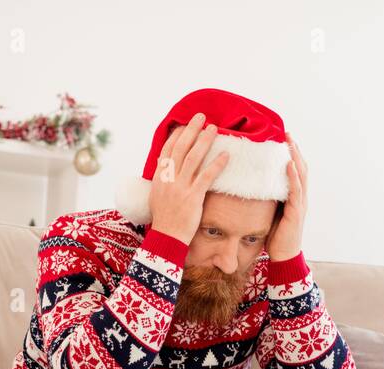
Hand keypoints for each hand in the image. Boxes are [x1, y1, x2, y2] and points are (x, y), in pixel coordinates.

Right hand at [149, 112, 230, 245]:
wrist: (166, 238)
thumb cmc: (164, 219)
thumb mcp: (157, 196)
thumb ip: (162, 179)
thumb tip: (165, 165)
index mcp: (159, 178)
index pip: (167, 150)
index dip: (177, 135)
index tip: (185, 124)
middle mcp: (168, 179)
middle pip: (180, 148)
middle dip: (191, 130)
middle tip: (201, 116)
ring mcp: (180, 188)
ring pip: (193, 158)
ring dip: (204, 140)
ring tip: (214, 128)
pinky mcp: (192, 198)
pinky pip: (206, 177)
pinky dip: (216, 164)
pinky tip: (226, 155)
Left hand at [267, 132, 306, 261]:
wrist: (283, 256)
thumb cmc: (275, 236)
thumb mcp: (269, 212)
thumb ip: (265, 198)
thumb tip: (249, 185)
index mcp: (293, 197)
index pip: (294, 170)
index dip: (291, 154)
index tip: (283, 139)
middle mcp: (300, 197)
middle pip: (301, 168)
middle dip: (295, 150)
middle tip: (287, 134)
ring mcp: (300, 204)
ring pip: (301, 175)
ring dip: (296, 158)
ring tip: (290, 143)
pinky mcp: (296, 212)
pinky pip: (296, 191)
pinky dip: (293, 177)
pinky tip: (288, 165)